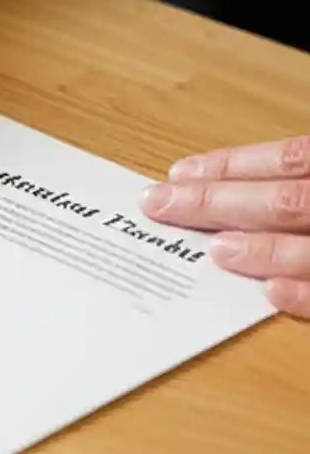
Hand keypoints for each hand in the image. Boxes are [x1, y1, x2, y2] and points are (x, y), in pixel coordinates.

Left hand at [142, 135, 309, 318]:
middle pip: (285, 202)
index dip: (233, 165)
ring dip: (261, 248)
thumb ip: (298, 177)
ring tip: (212, 249)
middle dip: (219, 204)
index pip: (290, 159)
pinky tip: (270, 292)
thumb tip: (235, 184)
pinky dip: (306, 294)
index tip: (177, 174)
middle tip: (160, 206)